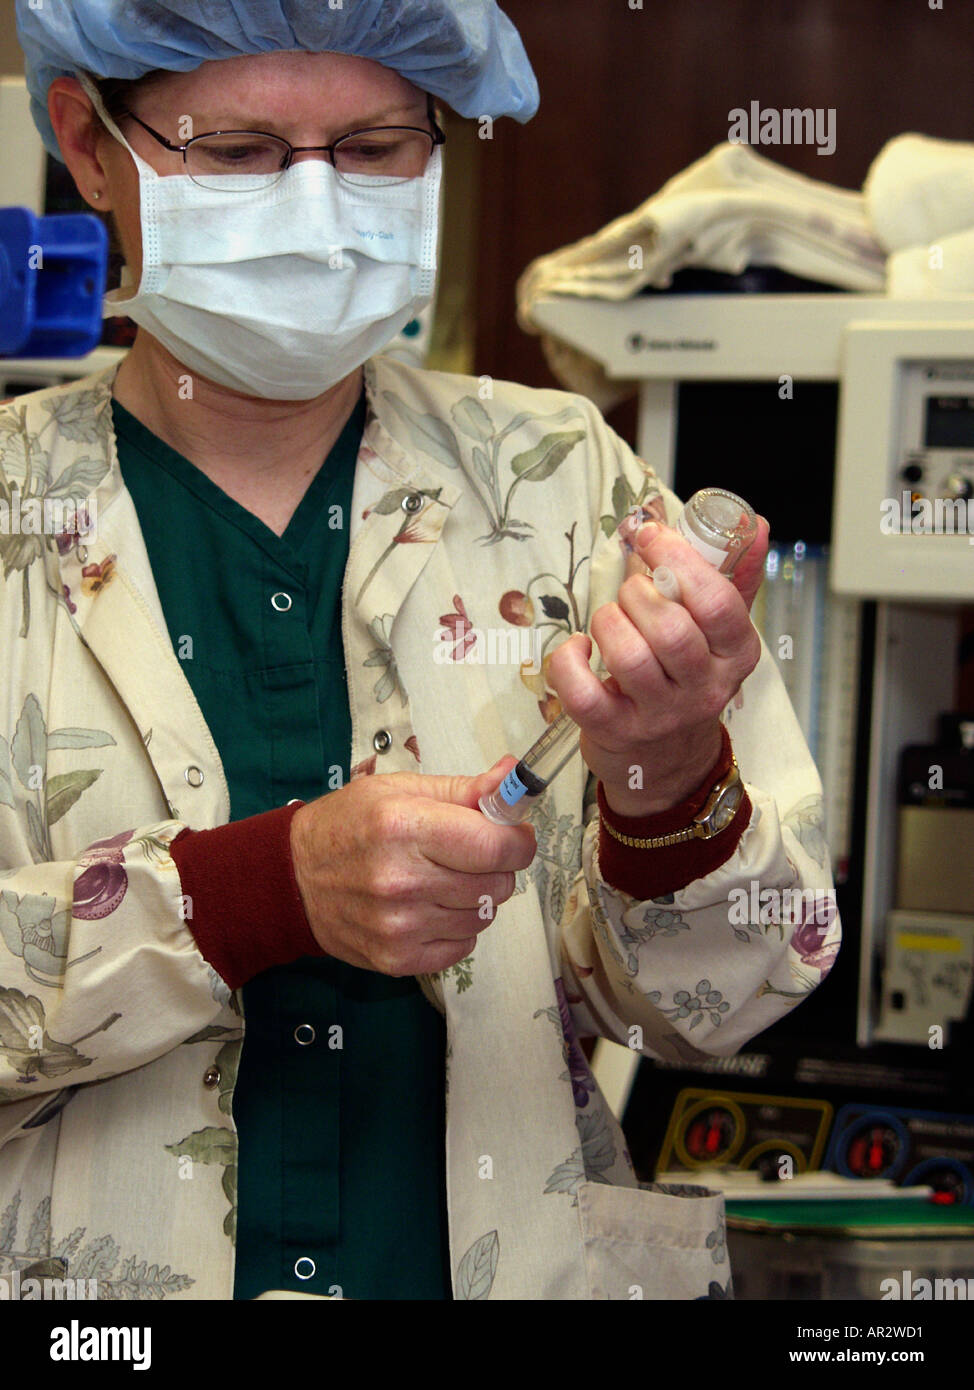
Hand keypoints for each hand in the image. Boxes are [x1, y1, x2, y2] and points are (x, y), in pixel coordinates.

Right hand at [290, 759, 535, 975]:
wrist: (292, 877)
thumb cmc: (350, 824)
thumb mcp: (401, 790)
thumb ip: (464, 789)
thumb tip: (513, 777)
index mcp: (404, 827)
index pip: (494, 847)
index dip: (518, 841)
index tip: (515, 835)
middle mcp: (402, 880)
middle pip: (496, 884)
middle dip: (498, 867)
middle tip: (473, 855)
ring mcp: (399, 926)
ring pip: (483, 917)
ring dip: (477, 898)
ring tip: (445, 880)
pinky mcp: (396, 959)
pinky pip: (462, 947)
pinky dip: (457, 928)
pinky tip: (432, 908)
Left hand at [546, 515, 769, 816]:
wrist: (668, 762)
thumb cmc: (687, 681)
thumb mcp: (721, 633)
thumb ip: (736, 577)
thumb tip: (754, 524)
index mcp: (736, 654)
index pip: (717, 601)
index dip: (677, 557)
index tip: (650, 536)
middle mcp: (704, 688)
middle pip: (670, 628)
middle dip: (638, 592)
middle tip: (631, 591)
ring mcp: (660, 715)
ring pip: (629, 656)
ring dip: (607, 621)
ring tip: (609, 619)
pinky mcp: (616, 732)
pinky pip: (583, 693)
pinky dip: (568, 661)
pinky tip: (578, 649)